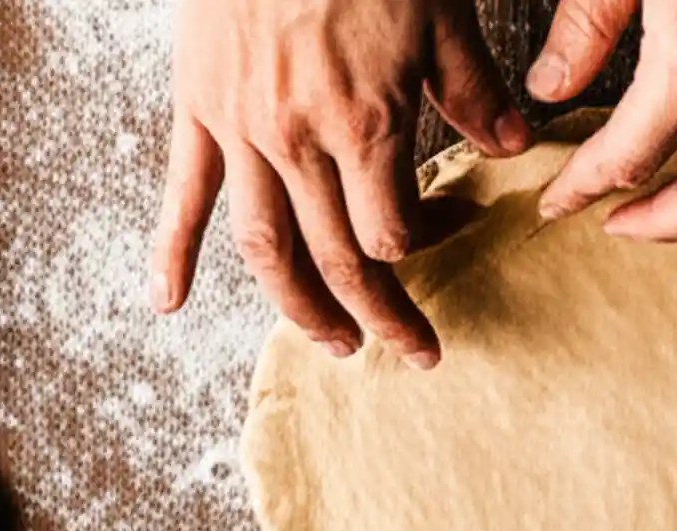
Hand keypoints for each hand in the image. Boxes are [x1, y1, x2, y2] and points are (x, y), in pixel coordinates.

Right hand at [151, 0, 530, 367]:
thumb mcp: (441, 16)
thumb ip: (473, 90)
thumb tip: (509, 148)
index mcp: (365, 122)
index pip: (392, 230)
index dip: (420, 250)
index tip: (437, 244)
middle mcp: (299, 141)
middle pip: (336, 258)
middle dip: (377, 314)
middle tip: (409, 351)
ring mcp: (241, 131)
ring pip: (267, 247)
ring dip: (298, 308)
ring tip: (329, 345)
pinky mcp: (197, 110)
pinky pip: (183, 193)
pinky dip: (172, 250)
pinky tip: (167, 302)